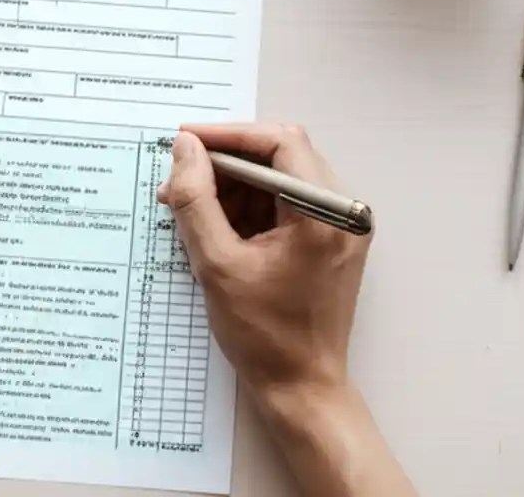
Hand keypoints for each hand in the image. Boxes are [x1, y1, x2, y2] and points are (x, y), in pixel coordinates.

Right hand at [157, 123, 370, 394]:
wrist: (301, 387)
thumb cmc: (263, 335)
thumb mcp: (216, 264)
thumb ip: (196, 200)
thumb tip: (184, 150)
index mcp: (324, 213)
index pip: (279, 143)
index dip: (228, 135)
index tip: (185, 141)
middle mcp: (343, 211)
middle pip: (280, 157)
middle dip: (226, 165)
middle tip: (180, 179)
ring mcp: (340, 226)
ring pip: (280, 179)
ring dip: (234, 188)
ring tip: (190, 210)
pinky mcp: (331, 241)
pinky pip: (286, 204)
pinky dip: (249, 208)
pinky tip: (215, 226)